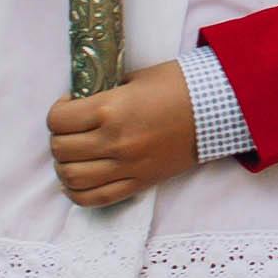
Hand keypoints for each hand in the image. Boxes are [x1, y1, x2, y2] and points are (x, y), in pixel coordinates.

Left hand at [44, 60, 204, 207]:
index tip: (69, 107)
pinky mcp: (140, 182)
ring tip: (75, 155)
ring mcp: (127, 166)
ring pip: (71, 177)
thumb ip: (104, 93)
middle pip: (60, 149)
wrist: (219, 108)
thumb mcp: (135, 78)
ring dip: (66, 166)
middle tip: (72, 130)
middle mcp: (115, 141)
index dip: (58, 112)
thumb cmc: (179, 86)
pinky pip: (94, 198)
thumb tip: (79, 105)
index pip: (58, 120)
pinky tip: (79, 179)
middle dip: (60, 138)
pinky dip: (77, 192)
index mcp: (111, 110)